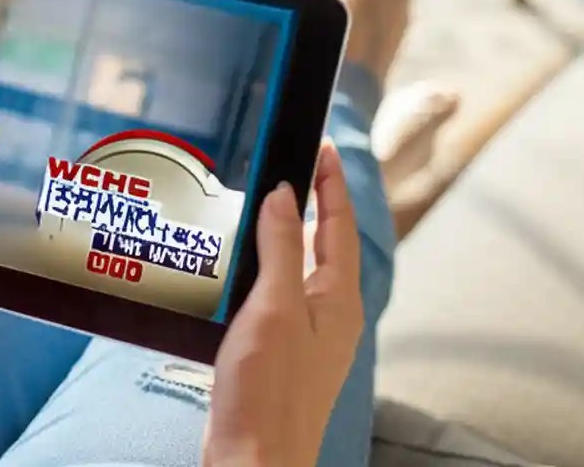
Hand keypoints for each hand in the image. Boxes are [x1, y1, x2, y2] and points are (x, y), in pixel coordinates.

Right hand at [203, 141, 363, 466]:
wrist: (255, 456)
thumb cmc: (268, 391)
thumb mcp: (272, 307)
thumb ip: (281, 248)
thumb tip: (286, 196)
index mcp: (338, 299)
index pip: (338, 225)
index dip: (331, 183)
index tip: (321, 147)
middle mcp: (330, 314)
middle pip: (326, 244)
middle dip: (313, 203)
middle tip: (295, 166)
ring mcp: (308, 335)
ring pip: (303, 268)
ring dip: (289, 234)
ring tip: (267, 205)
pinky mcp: (283, 351)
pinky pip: (283, 293)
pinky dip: (269, 267)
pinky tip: (245, 267)